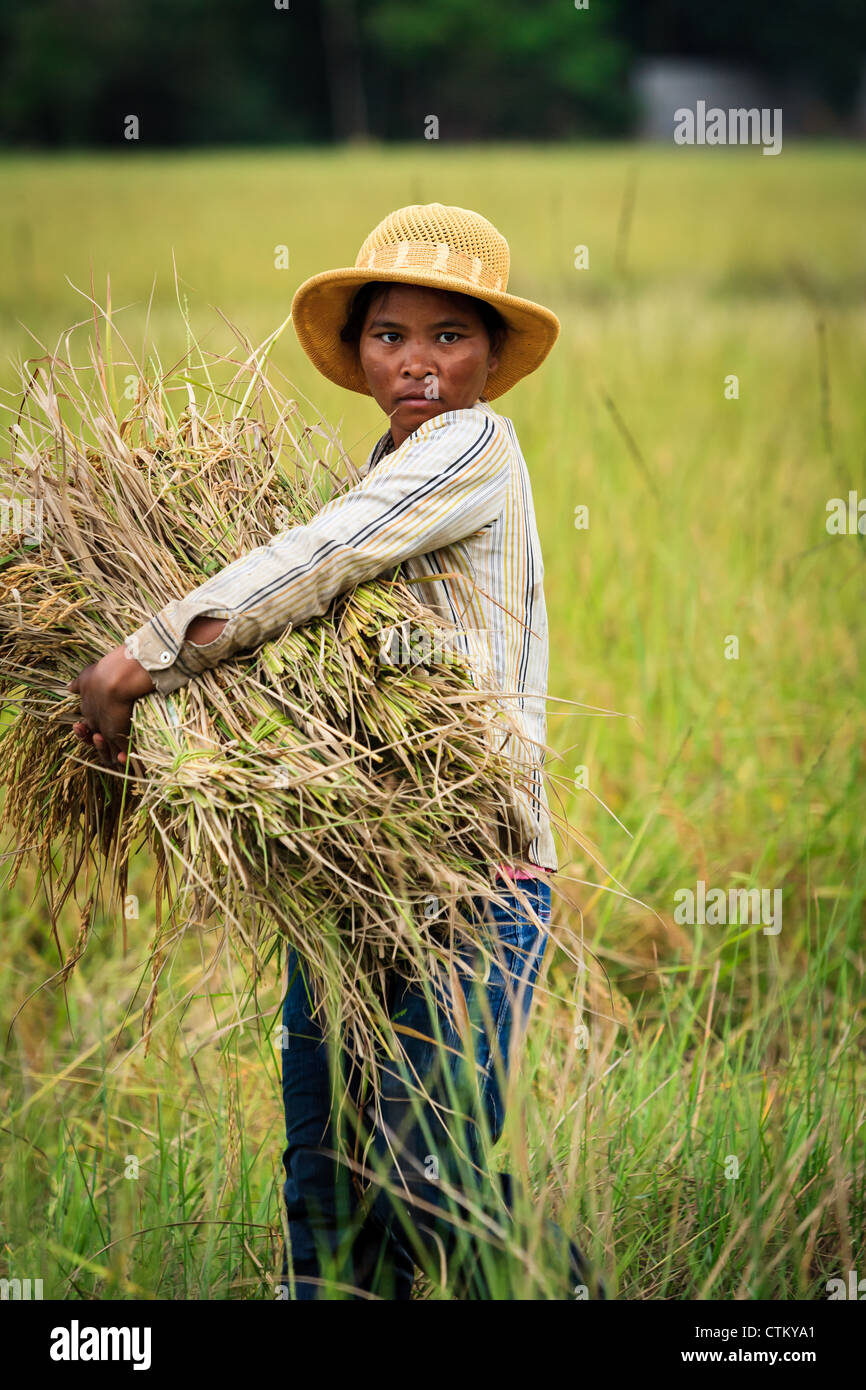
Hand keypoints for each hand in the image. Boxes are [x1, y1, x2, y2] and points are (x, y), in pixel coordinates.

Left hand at [67, 644, 155, 769]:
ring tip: (114, 752)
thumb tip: (68, 687)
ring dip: (108, 753)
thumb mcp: (86, 676)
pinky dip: (122, 759)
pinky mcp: (119, 736)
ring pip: (105, 751)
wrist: (117, 678)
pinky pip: (120, 754)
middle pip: (94, 740)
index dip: (89, 729)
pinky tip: (124, 760)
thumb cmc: (102, 673)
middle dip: (97, 743)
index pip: (88, 725)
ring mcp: (106, 731)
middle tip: (99, 737)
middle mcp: (94, 723)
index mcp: (87, 709)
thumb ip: (78, 683)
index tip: (90, 725)